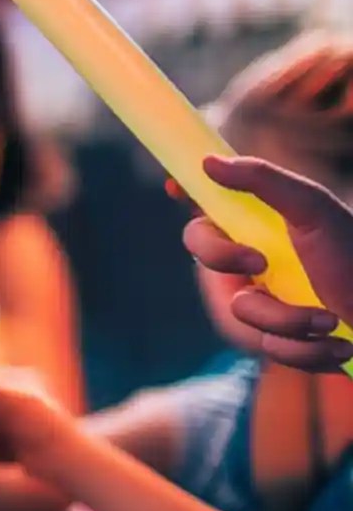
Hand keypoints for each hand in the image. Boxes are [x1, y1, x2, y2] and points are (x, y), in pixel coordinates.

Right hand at [181, 156, 352, 370]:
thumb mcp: (315, 212)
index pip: (210, 200)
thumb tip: (208, 161)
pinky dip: (304, 348)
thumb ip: (263, 181)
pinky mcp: (273, 341)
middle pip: (199, 247)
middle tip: (259, 262)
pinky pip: (265, 346)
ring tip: (330, 321)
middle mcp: (251, 259)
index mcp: (259, 223)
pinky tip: (338, 345)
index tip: (174, 184)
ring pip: (237, 308)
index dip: (187, 189)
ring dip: (288, 318)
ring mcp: (259, 301)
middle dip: (223, 256)